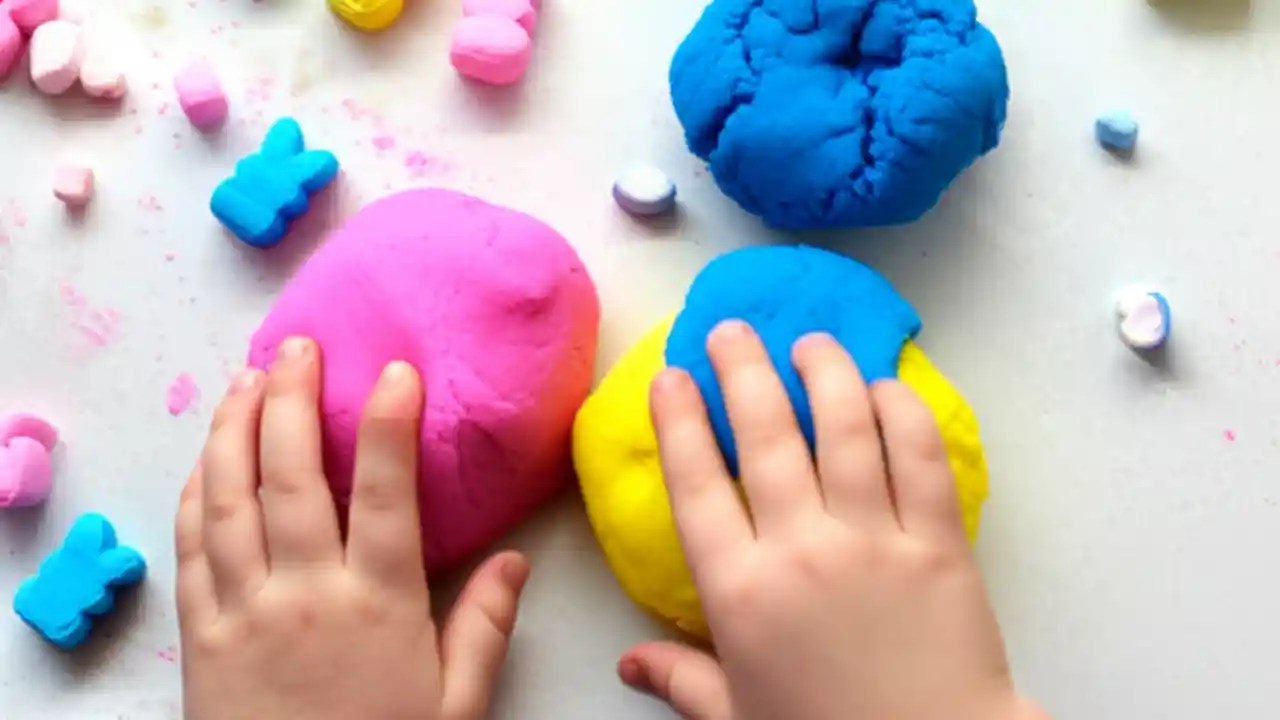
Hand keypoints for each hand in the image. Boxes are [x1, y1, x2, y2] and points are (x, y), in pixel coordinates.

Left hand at [176, 337, 528, 719]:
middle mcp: (305, 593)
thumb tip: (516, 560)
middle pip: (290, 475)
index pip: (384, 493)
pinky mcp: (201, 633)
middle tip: (299, 346)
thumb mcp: (456, 705)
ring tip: (246, 377)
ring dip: (234, 429)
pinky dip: (195, 493)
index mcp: (378, 605)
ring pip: (228, 499)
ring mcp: (244, 609)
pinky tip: (207, 460)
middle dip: (291, 398)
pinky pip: (190, 548)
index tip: (394, 370)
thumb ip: (484, 628)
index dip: (388, 424)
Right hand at [619, 321, 1048, 719]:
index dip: (680, 422)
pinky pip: (919, 458)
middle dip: (743, 370)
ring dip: (824, 372)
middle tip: (731, 328)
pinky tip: (884, 387)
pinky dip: (901, 412)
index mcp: (740, 593)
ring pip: (845, 430)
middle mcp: (801, 550)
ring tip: (809, 340)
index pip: (697, 485)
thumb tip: (627, 662)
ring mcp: (874, 540)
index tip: (670, 375)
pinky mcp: (938, 543)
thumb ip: (681, 680)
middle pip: (767, 436)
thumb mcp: (738, 719)